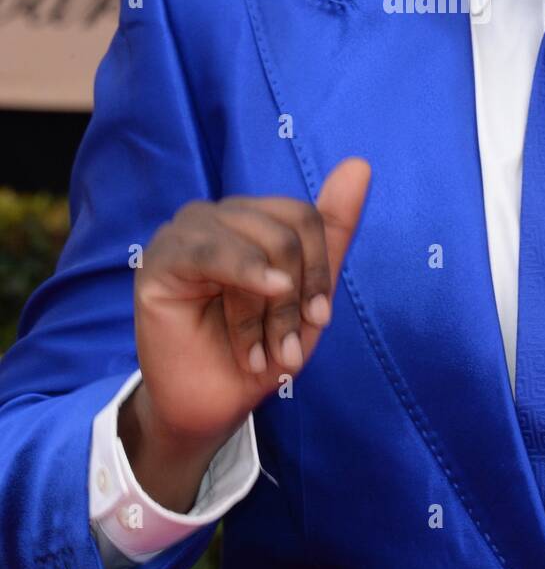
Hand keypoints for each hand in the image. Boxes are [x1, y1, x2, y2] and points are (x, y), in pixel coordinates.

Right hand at [132, 157, 370, 450]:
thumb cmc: (260, 348)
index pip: (304, 217)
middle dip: (294, 300)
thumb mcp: (308, 293)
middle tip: (286, 350)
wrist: (212, 404)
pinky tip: (258, 312)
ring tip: (260, 354)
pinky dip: (244, 278)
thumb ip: (333, 229)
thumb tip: (359, 165)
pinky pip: (211, 252)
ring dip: (266, 312)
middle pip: (285, 232)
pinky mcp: (161, 257)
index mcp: (253, 218)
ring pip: (257, 246)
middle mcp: (219, 215)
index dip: (318, 270)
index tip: (319, 320)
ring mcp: (186, 231)